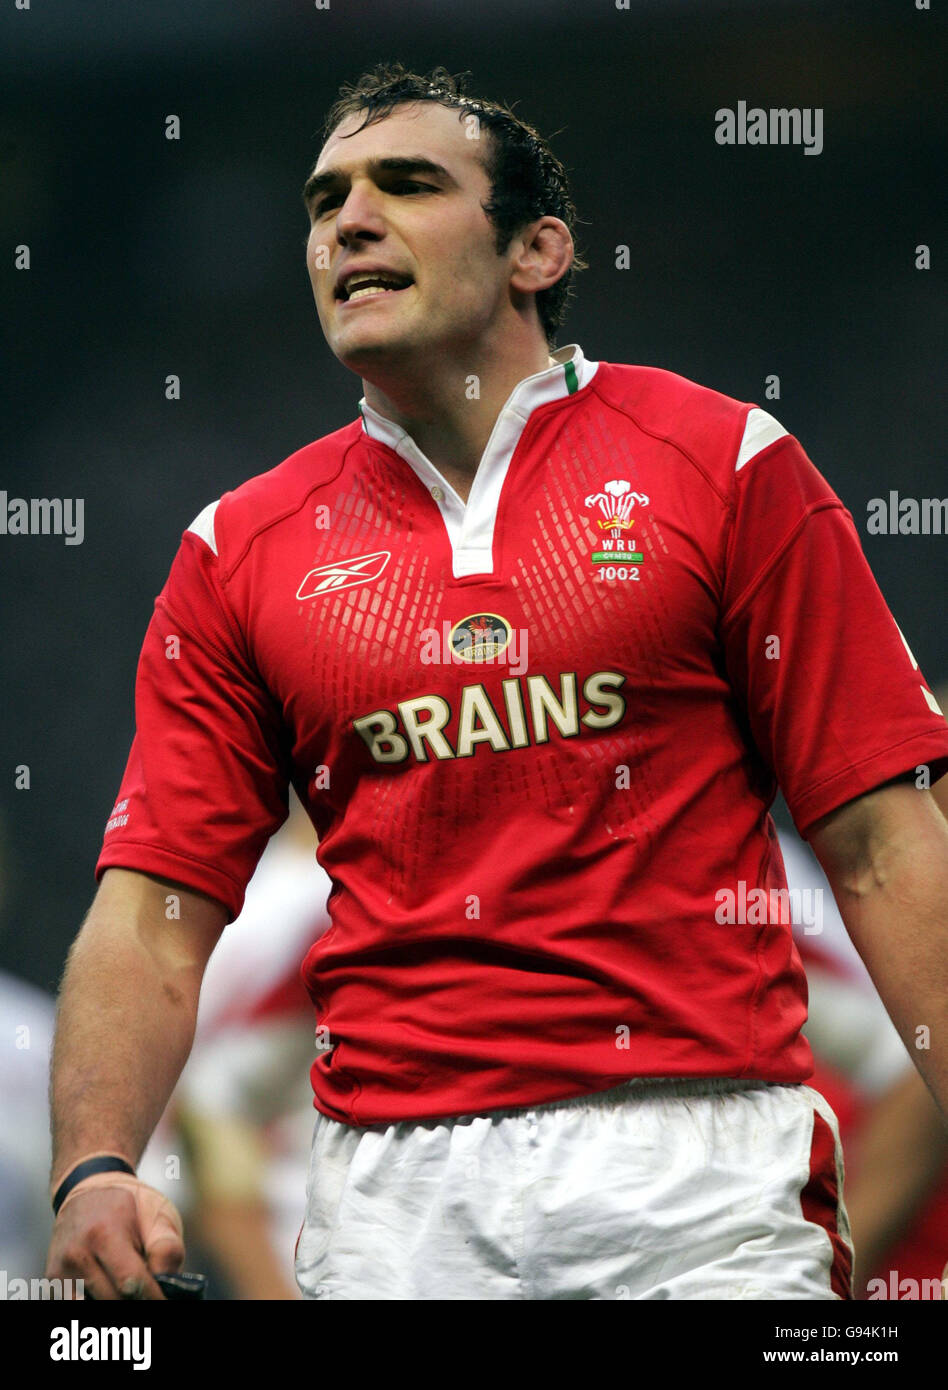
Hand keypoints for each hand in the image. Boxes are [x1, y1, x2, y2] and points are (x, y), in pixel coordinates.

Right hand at [45, 1172, 184, 1299]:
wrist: (88, 1191)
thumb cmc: (130, 1206)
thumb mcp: (157, 1214)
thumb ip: (167, 1248)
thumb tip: (167, 1283)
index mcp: (104, 1234)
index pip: (131, 1283)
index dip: (153, 1297)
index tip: (166, 1301)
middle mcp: (76, 1255)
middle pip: (113, 1301)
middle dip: (137, 1300)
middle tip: (151, 1292)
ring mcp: (60, 1272)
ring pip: (95, 1307)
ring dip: (117, 1301)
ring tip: (130, 1286)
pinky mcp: (53, 1283)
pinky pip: (80, 1305)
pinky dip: (98, 1300)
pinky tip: (110, 1287)